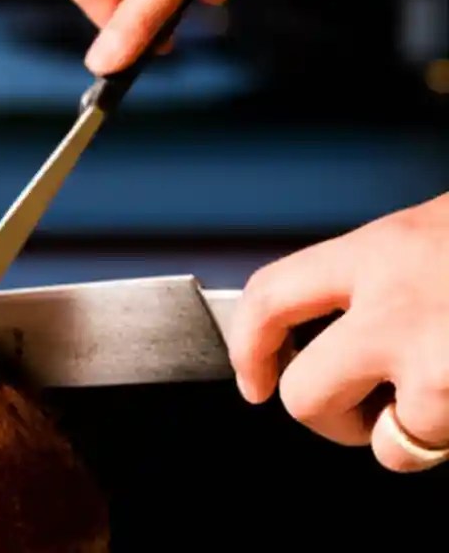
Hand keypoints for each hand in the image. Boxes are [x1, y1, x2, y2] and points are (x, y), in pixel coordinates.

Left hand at [228, 193, 448, 472]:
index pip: (270, 296)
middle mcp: (398, 304)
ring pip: (387, 443)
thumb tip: (332, 328)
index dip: (248, 347)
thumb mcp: (436, 232)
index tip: (255, 379)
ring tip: (445, 392)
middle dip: (328, 418)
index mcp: (381, 249)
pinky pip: (437, 446)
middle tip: (358, 409)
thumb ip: (381, 275)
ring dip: (408, 434)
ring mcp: (441, 361)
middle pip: (307, 396)